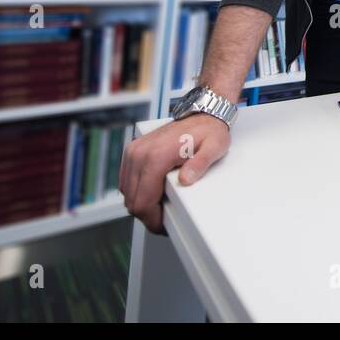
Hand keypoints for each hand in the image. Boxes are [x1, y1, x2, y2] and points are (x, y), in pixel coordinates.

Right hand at [120, 113, 230, 233]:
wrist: (202, 114)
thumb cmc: (208, 131)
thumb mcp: (213, 148)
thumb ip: (199, 165)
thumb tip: (186, 179)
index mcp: (157, 156)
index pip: (142, 201)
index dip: (151, 219)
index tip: (163, 225)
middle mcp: (140, 153)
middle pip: (131, 200)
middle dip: (146, 214)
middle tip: (163, 219)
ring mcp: (134, 150)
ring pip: (126, 191)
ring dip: (140, 202)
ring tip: (158, 206)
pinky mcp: (133, 150)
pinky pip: (126, 179)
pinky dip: (135, 190)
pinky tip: (151, 192)